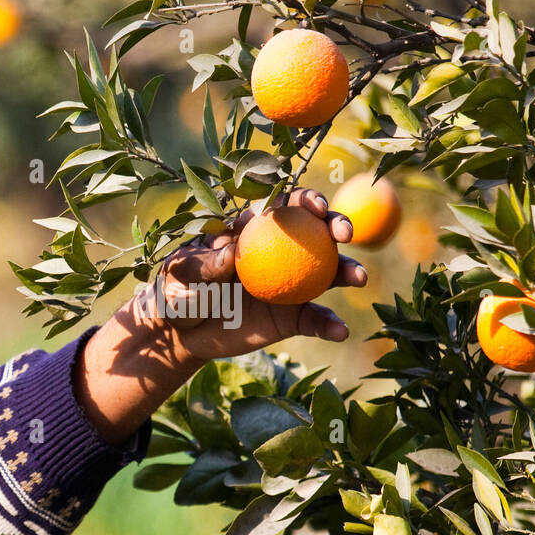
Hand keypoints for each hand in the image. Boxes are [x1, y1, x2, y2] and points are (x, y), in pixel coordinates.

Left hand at [143, 188, 366, 361]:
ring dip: (347, 272)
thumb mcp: (180, 275)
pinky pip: (315, 319)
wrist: (180, 333)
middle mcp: (279, 253)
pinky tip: (340, 332)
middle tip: (344, 234)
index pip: (284, 207)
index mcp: (253, 231)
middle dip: (337, 225)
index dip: (305, 200)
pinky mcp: (290, 318)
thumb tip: (230, 253)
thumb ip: (204, 263)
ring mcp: (289, 285)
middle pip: (316, 233)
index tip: (317, 207)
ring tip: (358, 278)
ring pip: (326, 274)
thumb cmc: (176, 291)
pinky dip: (329, 325)